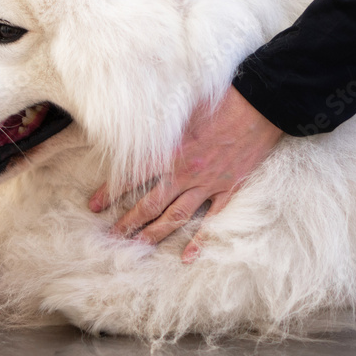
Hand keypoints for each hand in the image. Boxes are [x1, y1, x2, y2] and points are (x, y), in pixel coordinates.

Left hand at [89, 86, 282, 262]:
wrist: (261, 105)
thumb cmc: (220, 99)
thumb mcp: (181, 105)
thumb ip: (157, 121)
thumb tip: (131, 121)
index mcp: (169, 150)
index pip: (132, 177)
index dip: (110, 192)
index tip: (94, 205)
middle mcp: (185, 172)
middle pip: (149, 204)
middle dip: (128, 222)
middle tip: (111, 237)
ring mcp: (207, 184)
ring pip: (175, 216)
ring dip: (154, 234)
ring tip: (137, 248)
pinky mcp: (228, 188)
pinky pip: (212, 220)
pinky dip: (199, 240)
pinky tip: (186, 257)